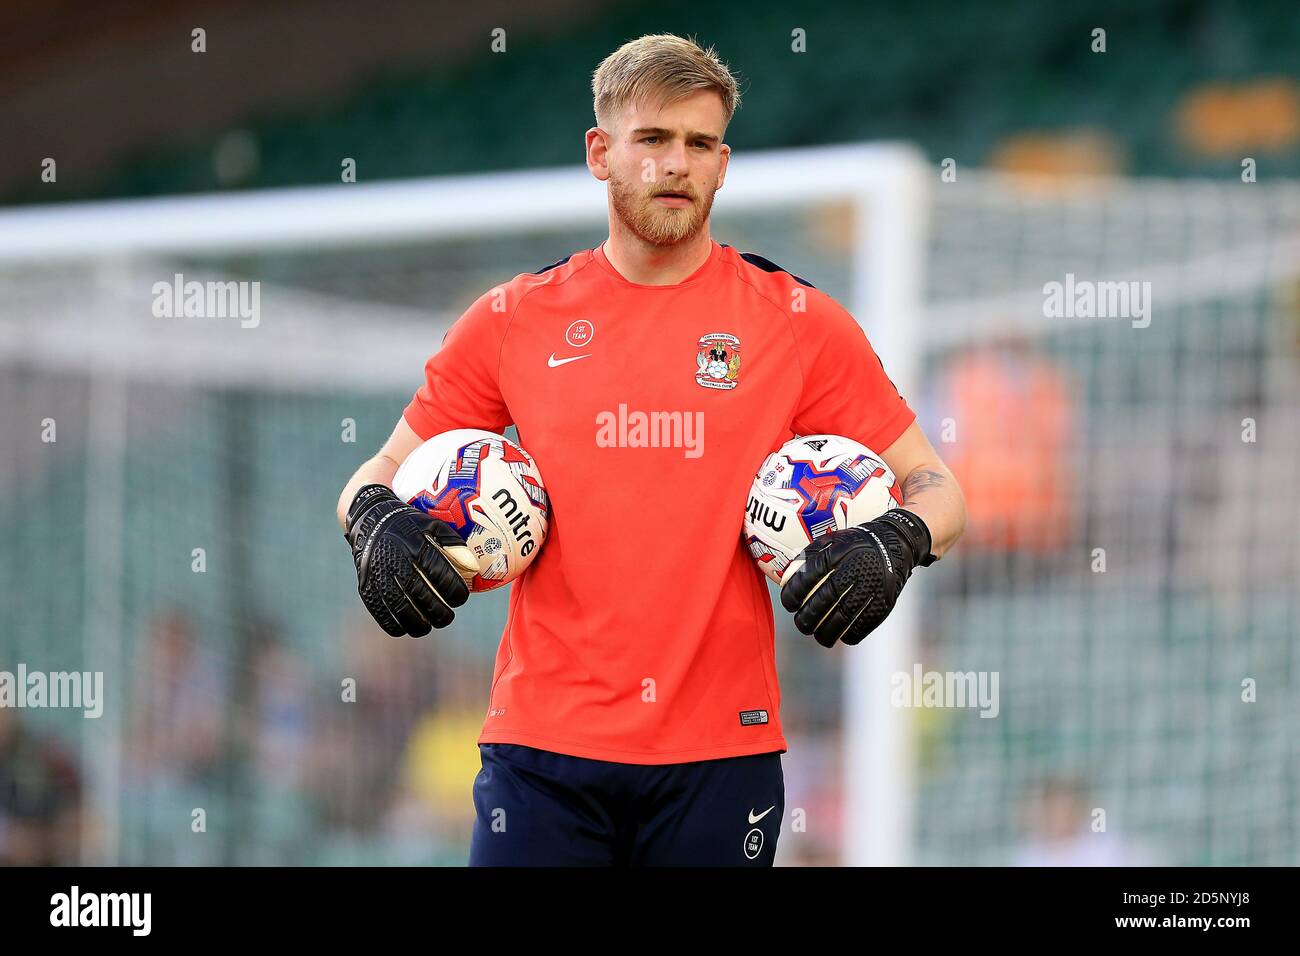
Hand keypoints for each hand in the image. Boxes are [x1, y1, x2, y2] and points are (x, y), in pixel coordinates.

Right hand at [344, 484, 478, 636]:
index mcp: (414, 544)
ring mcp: (377, 575)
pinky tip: (409, 627)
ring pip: (400, 608)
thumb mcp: (433, 525)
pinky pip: (380, 612)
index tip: (461, 598)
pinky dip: (396, 625)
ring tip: (431, 625)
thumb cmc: (409, 525)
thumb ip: (454, 544)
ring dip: (419, 623)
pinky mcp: (366, 586)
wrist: (371, 521)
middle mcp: (395, 560)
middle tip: (448, 617)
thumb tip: (474, 568)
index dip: (453, 590)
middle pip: (420, 594)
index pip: (439, 572)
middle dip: (438, 612)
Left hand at [779, 509, 933, 647]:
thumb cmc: (858, 544)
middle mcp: (856, 569)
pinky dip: (849, 635)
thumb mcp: (835, 538)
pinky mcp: (884, 602)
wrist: (897, 544)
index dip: (795, 592)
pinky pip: (864, 625)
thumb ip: (811, 554)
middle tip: (801, 623)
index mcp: (841, 552)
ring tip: (816, 635)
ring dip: (826, 632)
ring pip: (844, 617)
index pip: (811, 574)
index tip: (788, 603)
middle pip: (826, 599)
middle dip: (807, 617)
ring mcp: (872, 587)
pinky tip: (840, 636)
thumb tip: (786, 574)